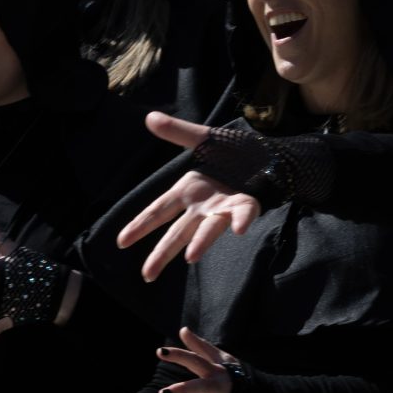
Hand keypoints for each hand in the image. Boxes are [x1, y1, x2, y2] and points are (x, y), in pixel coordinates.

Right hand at [117, 114, 264, 281]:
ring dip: (200, 242)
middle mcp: (203, 206)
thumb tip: (149, 117)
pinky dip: (241, 221)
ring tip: (189, 257)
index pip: (158, 211)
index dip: (140, 225)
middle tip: (147, 275)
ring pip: (209, 229)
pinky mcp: (248, 205)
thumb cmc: (234, 153)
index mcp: (188, 191)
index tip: (121, 242)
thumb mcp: (205, 139)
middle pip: (179, 232)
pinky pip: (244, 214)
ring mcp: (225, 208)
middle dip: (163, 252)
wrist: (270, 155)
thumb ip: (179, 132)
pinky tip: (239, 230)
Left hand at [150, 327, 242, 392]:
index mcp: (216, 371)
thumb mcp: (223, 358)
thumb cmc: (237, 375)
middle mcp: (219, 388)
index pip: (196, 360)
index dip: (179, 355)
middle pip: (199, 387)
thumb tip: (182, 330)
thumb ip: (201, 346)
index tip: (159, 352)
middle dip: (182, 390)